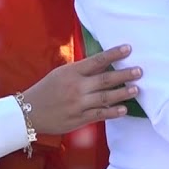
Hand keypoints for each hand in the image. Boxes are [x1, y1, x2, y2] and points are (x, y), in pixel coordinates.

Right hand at [21, 44, 141, 135]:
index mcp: (72, 72)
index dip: (114, 54)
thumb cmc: (47, 89)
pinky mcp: (78, 119)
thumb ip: (82, 70)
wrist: (28, 112)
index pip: (97, 60)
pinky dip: (112, 112)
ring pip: (104, 98)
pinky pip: (99, 114)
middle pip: (104, 79)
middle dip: (124, 75)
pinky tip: (124, 110)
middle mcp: (76, 87)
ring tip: (136, 89)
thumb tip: (105, 62)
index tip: (129, 48)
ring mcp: (78, 104)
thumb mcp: (61, 73)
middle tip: (139, 71)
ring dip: (122, 93)